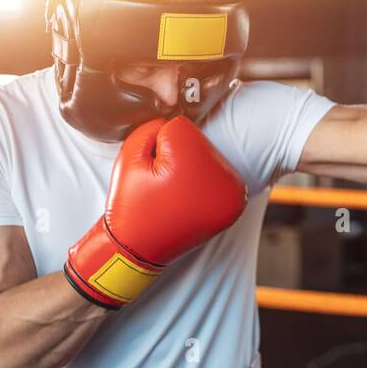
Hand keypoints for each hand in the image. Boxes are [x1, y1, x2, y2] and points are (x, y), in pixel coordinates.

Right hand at [65, 117, 247, 308]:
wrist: (139, 249)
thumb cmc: (130, 202)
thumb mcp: (130, 157)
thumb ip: (151, 128)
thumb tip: (175, 117)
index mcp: (196, 163)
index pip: (180, 128)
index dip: (157, 146)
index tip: (152, 171)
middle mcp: (224, 177)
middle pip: (200, 141)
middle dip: (178, 155)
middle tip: (164, 184)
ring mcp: (234, 192)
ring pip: (211, 156)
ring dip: (194, 166)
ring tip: (177, 192)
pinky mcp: (236, 203)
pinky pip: (220, 175)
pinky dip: (206, 181)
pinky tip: (190, 197)